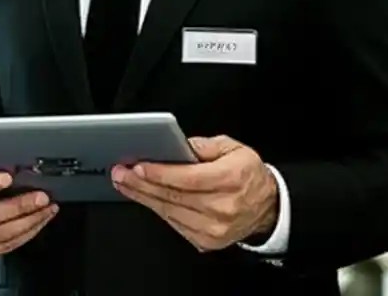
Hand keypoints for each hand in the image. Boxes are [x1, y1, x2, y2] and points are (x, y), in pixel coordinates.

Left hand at [111, 135, 278, 251]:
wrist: (266, 208)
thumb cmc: (248, 175)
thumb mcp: (233, 148)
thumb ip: (204, 145)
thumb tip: (178, 145)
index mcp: (231, 179)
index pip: (187, 178)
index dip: (159, 173)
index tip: (138, 166)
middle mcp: (223, 206)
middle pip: (173, 196)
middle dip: (141, 184)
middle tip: (121, 173)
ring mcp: (214, 228)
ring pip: (169, 212)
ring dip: (144, 197)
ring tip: (126, 183)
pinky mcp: (207, 241)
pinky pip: (174, 224)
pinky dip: (158, 209)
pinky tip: (145, 198)